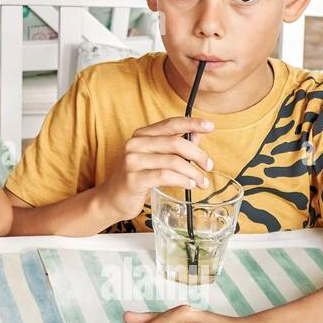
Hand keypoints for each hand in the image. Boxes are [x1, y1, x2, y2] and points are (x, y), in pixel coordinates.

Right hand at [96, 116, 214, 222]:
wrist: (112, 199)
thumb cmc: (137, 178)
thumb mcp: (156, 159)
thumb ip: (175, 147)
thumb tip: (198, 136)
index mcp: (141, 135)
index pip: (170, 124)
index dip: (191, 123)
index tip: (210, 126)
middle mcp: (135, 144)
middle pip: (175, 143)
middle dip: (198, 154)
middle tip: (209, 165)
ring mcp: (132, 161)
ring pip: (173, 161)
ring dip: (193, 172)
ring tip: (202, 182)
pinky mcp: (134, 179)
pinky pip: (165, 176)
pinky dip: (182, 180)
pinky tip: (190, 185)